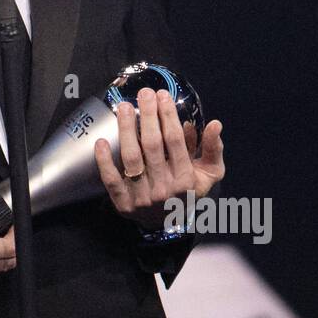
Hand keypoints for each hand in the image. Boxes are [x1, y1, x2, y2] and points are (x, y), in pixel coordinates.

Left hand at [93, 88, 225, 229]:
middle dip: (149, 116)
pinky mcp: (123, 204)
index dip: (168, 116)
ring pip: (131, 158)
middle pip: (152, 145)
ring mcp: (142, 197)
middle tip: (144, 93)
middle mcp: (164, 188)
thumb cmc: (188, 190)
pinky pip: (111, 180)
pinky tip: (102, 141)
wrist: (167, 224)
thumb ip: (213, 149)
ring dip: (127, 130)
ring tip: (125, 107)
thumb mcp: (209, 174)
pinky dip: (105, 161)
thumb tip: (215, 124)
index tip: (162, 96)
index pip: (175, 141)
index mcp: (186, 179)